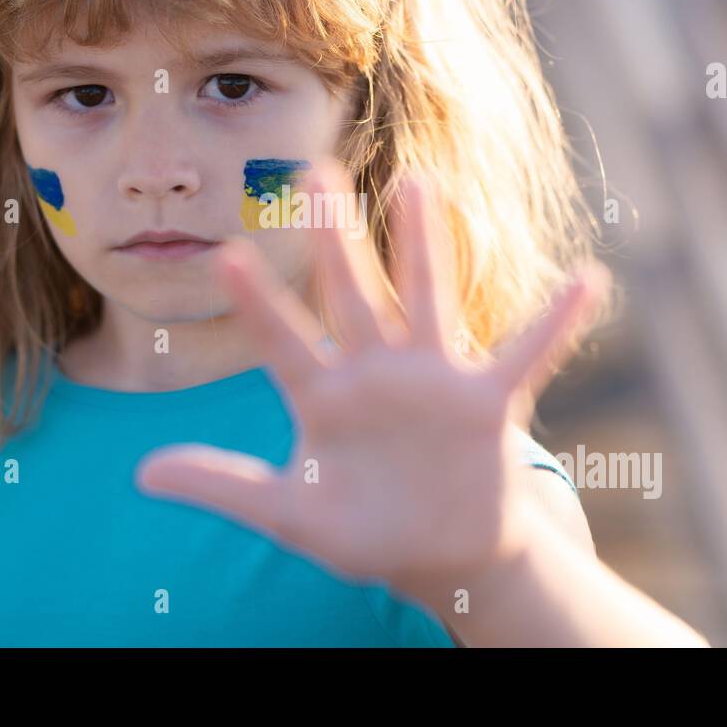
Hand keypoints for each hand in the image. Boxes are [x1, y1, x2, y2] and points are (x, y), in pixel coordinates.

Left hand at [134, 161, 609, 600]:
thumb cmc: (366, 533)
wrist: (441, 558)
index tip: (223, 253)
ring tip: (417, 183)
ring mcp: (433, 381)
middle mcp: (376, 372)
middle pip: (350, 293)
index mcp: (325, 396)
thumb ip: (224, 487)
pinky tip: (586, 279)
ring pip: (425, 298)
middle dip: (331, 236)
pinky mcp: (485, 403)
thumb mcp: (289, 514)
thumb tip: (140, 475)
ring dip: (423, 244)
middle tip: (309, 167)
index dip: (256, 302)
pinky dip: (556, 321)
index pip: (283, 340)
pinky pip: (527, 354)